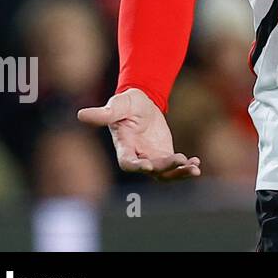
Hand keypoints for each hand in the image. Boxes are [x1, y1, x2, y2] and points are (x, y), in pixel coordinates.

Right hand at [77, 87, 201, 180]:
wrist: (141, 103)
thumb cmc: (126, 104)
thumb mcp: (118, 105)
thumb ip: (104, 113)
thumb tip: (81, 114)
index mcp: (123, 146)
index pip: (127, 162)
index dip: (136, 165)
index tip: (147, 166)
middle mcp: (137, 156)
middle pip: (150, 169)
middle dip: (166, 167)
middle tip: (181, 160)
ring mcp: (151, 157)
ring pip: (164, 173)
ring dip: (179, 173)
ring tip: (194, 169)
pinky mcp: (163, 155)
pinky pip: (174, 167)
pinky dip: (185, 167)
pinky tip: (196, 164)